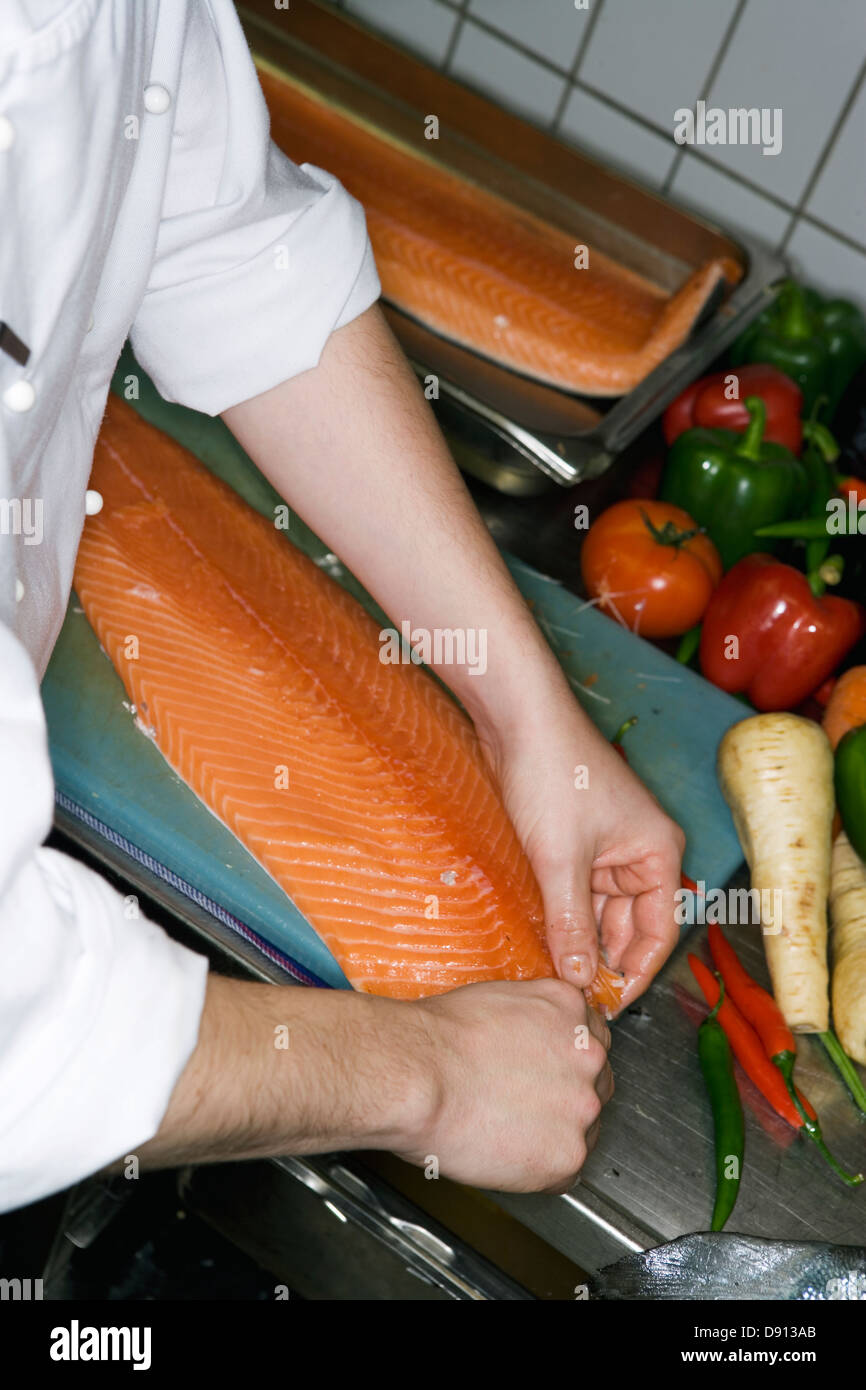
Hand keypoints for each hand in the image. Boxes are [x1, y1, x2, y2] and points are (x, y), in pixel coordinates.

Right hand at [398, 978, 612, 1192]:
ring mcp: (582, 1106)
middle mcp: (588, 1054)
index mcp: (569, 1009)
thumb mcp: (495, 998)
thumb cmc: (436, 1038)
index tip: (546, 1072)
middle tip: (524, 1105)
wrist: (416, 1074)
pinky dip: (538, 1171)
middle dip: (564, 1097)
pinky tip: (507, 1153)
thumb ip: (532, 1018)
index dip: (564, 1060)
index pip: (591, 1037)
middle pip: (594, 1083)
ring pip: (584, 1130)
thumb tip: (531, 1039)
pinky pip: (564, 1171)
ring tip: (508, 1130)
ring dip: (553, 1134)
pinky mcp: (567, 1154)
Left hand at [476, 687, 683, 1013]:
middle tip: (574, 997)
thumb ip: (571, 923)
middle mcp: (641, 851)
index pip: (660, 930)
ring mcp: (607, 845)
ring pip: (600, 909)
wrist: (519, 717)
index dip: (636, 971)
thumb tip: (580, 980)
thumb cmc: (553, 775)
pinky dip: (563, 913)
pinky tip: (543, 937)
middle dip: (604, 958)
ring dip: (580, 937)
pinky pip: (577, 890)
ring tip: (555, 973)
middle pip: (631, 923)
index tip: (607, 1005)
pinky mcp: (575, 839)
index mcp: (658, 852)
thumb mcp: (560, 860)